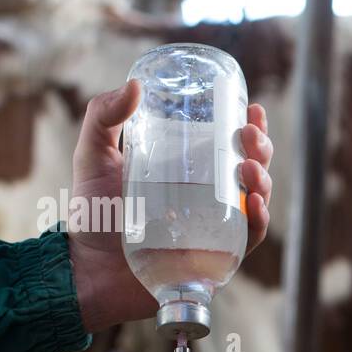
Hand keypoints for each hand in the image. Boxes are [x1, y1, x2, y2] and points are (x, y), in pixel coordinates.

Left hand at [67, 81, 273, 332]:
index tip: (253, 109)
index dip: (250, 128)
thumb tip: (134, 84)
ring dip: (263, 180)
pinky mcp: (215, 257)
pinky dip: (258, 221)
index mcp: (190, 172)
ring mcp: (215, 228)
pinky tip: (254, 204)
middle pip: (251, 169)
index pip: (229, 146)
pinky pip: (247, 238)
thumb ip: (103, 116)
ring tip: (249, 168)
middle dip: (261, 149)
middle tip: (249, 136)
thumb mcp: (93, 156)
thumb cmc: (92, 215)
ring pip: (256, 201)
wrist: (88, 268)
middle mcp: (209, 199)